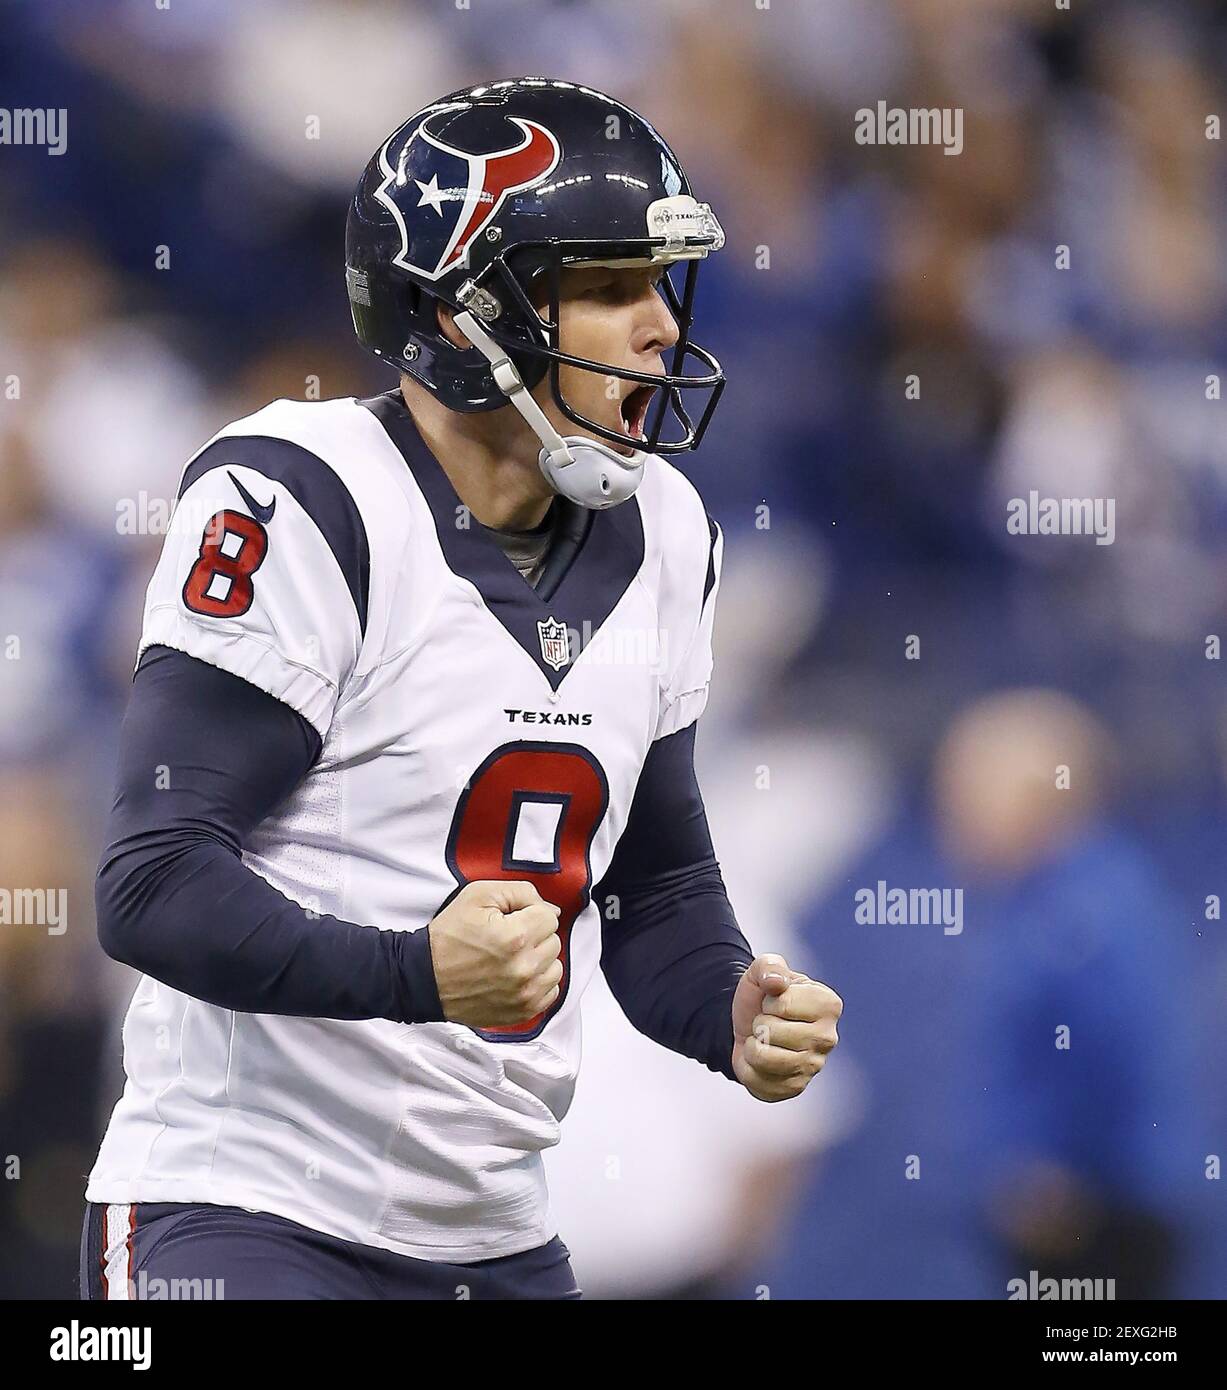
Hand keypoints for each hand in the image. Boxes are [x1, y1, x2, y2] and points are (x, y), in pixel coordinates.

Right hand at [427, 880, 561, 1028]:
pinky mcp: (521, 1011)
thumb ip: (521, 892)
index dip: (530, 913)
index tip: (514, 919)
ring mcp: (524, 993)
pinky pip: (551, 992)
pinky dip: (539, 983)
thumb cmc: (448, 938)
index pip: (550, 917)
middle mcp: (524, 968)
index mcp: (515, 937)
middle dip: (534, 935)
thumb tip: (551, 909)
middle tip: (508, 938)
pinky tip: (518, 976)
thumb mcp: (479, 896)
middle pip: (553, 941)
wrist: (424, 977)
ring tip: (513, 957)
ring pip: (555, 967)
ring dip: (539, 960)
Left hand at [731, 954, 841, 1101]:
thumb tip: (776, 983)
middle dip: (758, 1023)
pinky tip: (761, 1059)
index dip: (769, 1001)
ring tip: (763, 1040)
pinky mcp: (795, 1088)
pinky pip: (757, 1081)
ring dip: (752, 1045)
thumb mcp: (762, 970)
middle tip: (767, 1022)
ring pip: (764, 1057)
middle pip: (772, 1031)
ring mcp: (814, 1066)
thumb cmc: (763, 996)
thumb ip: (768, 967)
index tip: (775, 1002)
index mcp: (828, 1004)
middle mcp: (828, 1038)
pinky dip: (748, 1067)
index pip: (782, 1004)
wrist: (749, 1025)